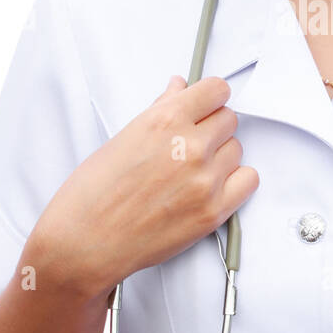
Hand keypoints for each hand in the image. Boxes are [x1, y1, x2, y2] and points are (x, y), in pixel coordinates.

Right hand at [34, 75, 258, 297]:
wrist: (83, 243)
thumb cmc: (92, 194)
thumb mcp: (123, 138)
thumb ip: (161, 109)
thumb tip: (179, 89)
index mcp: (165, 120)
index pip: (216, 90)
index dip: (210, 98)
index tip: (206, 105)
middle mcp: (190, 146)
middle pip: (229, 120)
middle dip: (212, 128)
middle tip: (191, 144)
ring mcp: (205, 180)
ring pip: (237, 150)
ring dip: (220, 156)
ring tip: (191, 171)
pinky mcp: (213, 211)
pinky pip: (248, 180)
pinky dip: (235, 182)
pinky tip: (210, 187)